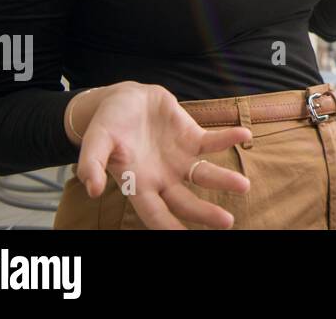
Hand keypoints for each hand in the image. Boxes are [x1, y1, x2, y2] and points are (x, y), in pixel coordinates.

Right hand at [74, 81, 252, 228]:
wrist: (124, 98)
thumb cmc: (107, 125)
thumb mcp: (95, 141)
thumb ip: (91, 164)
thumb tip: (92, 189)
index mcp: (138, 184)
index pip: (154, 212)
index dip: (167, 226)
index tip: (183, 237)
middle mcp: (162, 177)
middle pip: (186, 201)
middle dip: (205, 212)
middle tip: (227, 222)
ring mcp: (179, 158)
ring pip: (204, 174)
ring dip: (224, 180)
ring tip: (243, 185)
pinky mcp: (191, 137)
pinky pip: (213, 142)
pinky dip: (228, 138)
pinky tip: (245, 135)